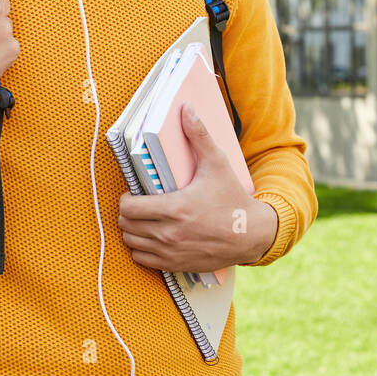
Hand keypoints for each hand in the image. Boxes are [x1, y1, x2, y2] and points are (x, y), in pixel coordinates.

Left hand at [118, 102, 277, 271]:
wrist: (251, 234)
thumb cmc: (232, 198)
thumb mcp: (217, 163)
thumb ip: (198, 136)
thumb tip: (186, 110)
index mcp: (175, 208)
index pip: (128, 208)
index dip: (126, 198)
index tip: (135, 192)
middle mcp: (169, 233)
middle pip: (125, 225)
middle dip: (127, 213)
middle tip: (138, 204)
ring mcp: (171, 252)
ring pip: (131, 242)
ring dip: (132, 230)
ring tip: (144, 219)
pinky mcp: (175, 265)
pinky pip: (142, 260)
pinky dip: (141, 248)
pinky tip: (151, 237)